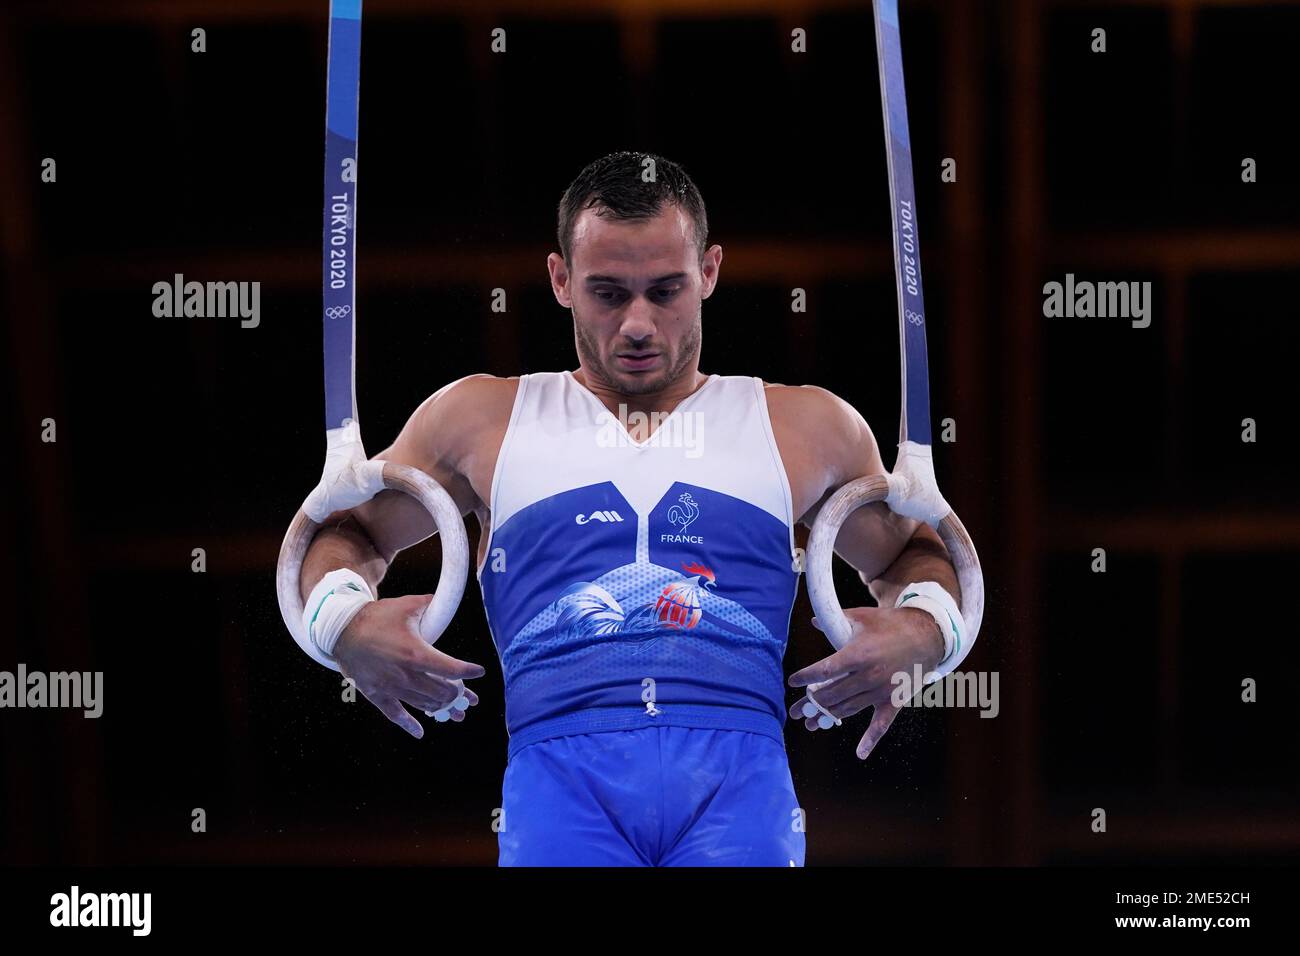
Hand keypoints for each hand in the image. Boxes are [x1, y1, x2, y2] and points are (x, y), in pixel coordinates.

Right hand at [333, 593, 484, 738]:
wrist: (341, 630)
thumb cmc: (376, 616)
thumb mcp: (406, 606)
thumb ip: (429, 604)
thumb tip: (442, 600)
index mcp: (416, 653)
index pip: (451, 668)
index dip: (468, 671)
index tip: (479, 672)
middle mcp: (406, 674)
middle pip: (441, 692)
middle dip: (459, 695)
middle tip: (468, 697)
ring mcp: (391, 687)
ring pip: (424, 704)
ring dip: (442, 709)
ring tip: (456, 713)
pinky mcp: (376, 694)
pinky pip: (395, 715)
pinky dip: (409, 725)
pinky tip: (420, 732)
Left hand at [788, 605, 943, 759]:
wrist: (927, 635)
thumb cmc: (890, 623)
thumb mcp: (862, 617)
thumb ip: (835, 620)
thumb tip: (813, 621)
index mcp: (858, 654)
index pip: (825, 670)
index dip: (806, 677)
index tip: (793, 681)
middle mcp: (868, 675)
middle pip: (832, 694)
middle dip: (810, 703)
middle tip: (795, 710)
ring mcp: (882, 690)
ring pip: (848, 708)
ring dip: (827, 717)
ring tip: (810, 723)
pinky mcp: (895, 700)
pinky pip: (881, 724)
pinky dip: (870, 739)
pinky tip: (860, 753)